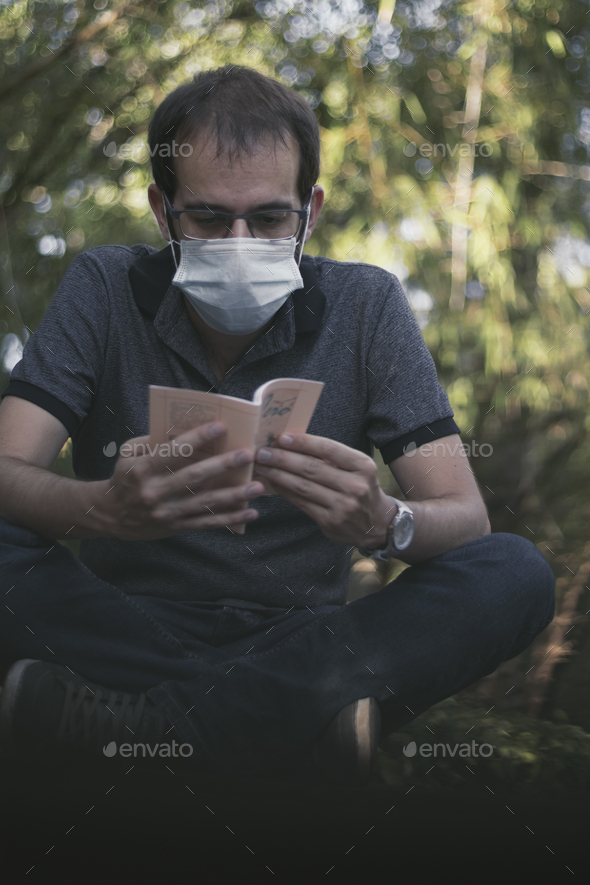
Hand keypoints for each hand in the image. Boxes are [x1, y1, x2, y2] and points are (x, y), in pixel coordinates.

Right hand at [97, 421, 264, 540]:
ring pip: (205, 503)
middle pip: (194, 478)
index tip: (221, 426)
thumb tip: (183, 428)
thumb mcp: (128, 454)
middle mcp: (154, 493)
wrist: (111, 515)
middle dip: (223, 466)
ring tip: (258, 486)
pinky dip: (230, 519)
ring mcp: (166, 513)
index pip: (172, 452)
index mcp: (141, 470)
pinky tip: (250, 512)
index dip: (197, 438)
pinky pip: (207, 523)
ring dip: (234, 495)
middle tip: (247, 455)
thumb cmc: (125, 477)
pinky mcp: (176, 527)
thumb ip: (152, 442)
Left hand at [252, 432, 395, 546]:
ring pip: (304, 486)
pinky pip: (302, 502)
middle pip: (312, 468)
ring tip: (263, 466)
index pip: (329, 449)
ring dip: (279, 475)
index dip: (303, 442)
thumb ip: (332, 457)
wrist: (376, 523)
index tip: (282, 437)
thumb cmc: (360, 487)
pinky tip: (274, 483)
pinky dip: (285, 491)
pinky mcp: (331, 521)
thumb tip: (294, 443)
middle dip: (283, 458)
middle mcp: (355, 486)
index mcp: (363, 466)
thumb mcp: (357, 468)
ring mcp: (343, 505)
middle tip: (263, 452)